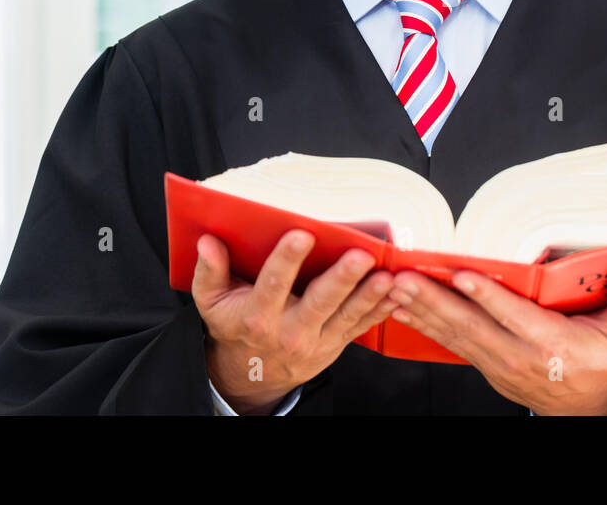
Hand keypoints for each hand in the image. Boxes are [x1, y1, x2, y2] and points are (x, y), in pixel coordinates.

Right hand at [193, 228, 399, 413]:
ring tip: (387, 275)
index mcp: (258, 315)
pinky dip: (382, 309)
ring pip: (347, 315)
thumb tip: (208, 241)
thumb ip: (210, 272)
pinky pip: (362, 325)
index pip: (272, 285)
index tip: (301, 234)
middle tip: (359, 255)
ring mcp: (317, 339)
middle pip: (318, 302)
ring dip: (369, 295)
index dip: (286, 260)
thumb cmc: (236, 326)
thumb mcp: (212, 302)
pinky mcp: (337, 342)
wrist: (253, 372)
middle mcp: (289, 329)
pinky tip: (398, 290)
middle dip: (341, 278)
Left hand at [385, 267, 606, 414]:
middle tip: (405, 277)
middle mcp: (517, 354)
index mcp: (549, 343)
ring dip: (421, 309)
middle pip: (471, 325)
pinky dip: (425, 324)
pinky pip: (450, 343)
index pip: (513, 316)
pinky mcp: (485, 366)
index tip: (461, 275)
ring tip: (394, 287)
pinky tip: (402, 308)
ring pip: (454, 333)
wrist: (586, 408)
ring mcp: (497, 363)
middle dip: (434, 299)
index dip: (486, 296)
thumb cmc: (599, 363)